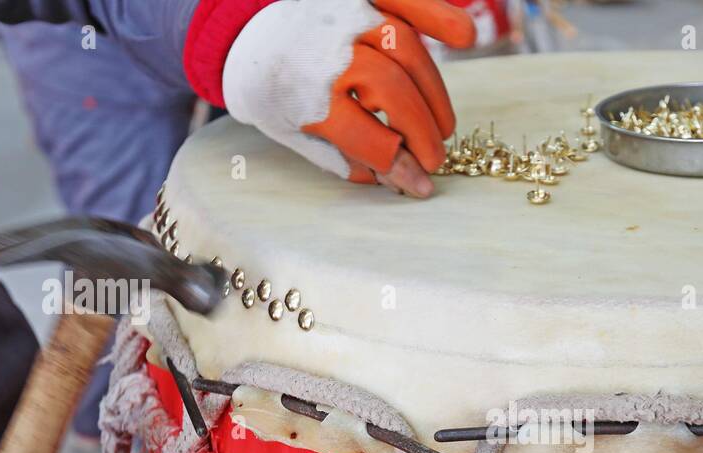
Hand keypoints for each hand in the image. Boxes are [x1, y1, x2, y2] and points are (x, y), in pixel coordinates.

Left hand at [221, 0, 475, 196]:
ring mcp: (346, 16)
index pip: (370, 138)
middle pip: (394, 93)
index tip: (422, 184)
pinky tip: (465, 37)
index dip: (402, 166)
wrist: (237, 25)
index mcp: (305, 96)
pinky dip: (439, 14)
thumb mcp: (290, 131)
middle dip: (423, 133)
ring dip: (435, 93)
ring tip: (442, 126)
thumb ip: (340, 155)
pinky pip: (406, 2)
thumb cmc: (268, 86)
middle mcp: (328, 52)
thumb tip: (396, 180)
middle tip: (435, 158)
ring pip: (407, 50)